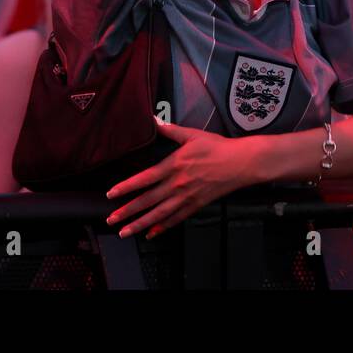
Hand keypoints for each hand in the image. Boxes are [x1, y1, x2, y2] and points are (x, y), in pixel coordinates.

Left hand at [105, 120, 253, 238]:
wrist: (241, 163)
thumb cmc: (217, 147)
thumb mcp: (191, 135)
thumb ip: (170, 130)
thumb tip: (153, 119)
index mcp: (173, 166)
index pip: (144, 179)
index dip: (126, 187)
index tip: (111, 195)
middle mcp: (177, 184)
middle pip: (147, 201)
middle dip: (127, 212)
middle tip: (111, 220)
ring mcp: (186, 197)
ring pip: (159, 214)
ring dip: (140, 224)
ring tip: (125, 232)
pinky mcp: (196, 205)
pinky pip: (176, 219)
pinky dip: (162, 227)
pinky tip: (151, 234)